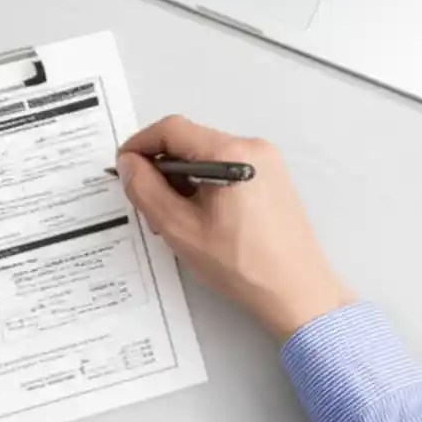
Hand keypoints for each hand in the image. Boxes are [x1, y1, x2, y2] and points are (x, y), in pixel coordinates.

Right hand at [116, 116, 353, 339]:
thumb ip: (147, 191)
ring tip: (175, 219)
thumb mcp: (180, 229)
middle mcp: (253, 148)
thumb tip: (129, 164)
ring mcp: (267, 163)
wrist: (296, 292)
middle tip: (148, 204)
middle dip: (162, 168)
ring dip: (183, 179)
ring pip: (207, 156)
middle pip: (190, 141)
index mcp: (232, 154)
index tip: (124, 167)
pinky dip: (205, 185)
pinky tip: (200, 218)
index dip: (140, 144)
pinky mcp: (271, 179)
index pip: (172, 129)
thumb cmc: (244, 266)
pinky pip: (227, 168)